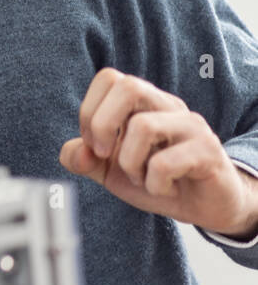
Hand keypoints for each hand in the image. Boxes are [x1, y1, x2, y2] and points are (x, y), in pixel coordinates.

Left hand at [59, 68, 257, 238]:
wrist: (202, 206)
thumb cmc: (157, 180)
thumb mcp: (109, 172)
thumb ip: (83, 159)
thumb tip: (75, 151)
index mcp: (143, 104)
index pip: (110, 78)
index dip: (89, 111)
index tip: (93, 144)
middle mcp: (167, 107)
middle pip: (129, 86)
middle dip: (102, 125)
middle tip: (104, 154)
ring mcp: (190, 127)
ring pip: (143, 125)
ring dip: (129, 162)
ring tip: (140, 177)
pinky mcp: (208, 151)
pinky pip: (165, 163)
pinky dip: (153, 183)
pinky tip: (162, 188)